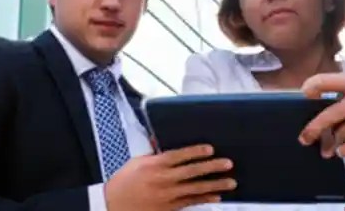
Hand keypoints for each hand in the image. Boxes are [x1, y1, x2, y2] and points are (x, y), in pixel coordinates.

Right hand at [104, 144, 235, 210]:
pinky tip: (216, 196)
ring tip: (230, 182)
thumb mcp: (137, 162)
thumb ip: (154, 153)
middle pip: (191, 172)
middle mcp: (162, 180)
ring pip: (195, 189)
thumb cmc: (124, 182)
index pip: (179, 156)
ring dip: (214, 185)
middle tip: (227, 163)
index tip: (210, 149)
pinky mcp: (168, 208)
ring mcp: (166, 196)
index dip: (195, 152)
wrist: (113, 205)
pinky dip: (204, 199)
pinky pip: (190, 203)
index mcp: (154, 165)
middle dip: (211, 167)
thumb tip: (162, 141)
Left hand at [299, 72, 344, 156]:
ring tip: (328, 149)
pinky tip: (344, 152)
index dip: (311, 88)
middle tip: (305, 137)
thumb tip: (342, 92)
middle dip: (313, 129)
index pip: (325, 80)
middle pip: (326, 116)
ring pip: (340, 134)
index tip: (305, 95)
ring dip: (332, 144)